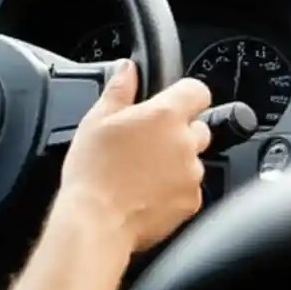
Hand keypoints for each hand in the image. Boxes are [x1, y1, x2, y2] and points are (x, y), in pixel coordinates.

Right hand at [54, 60, 211, 252]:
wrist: (96, 221)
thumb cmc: (93, 170)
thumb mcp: (96, 119)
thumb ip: (119, 88)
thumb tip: (128, 68)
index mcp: (165, 115)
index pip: (197, 91)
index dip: (184, 95)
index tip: (172, 102)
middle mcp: (185, 142)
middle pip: (197, 127)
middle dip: (177, 132)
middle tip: (146, 143)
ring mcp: (192, 174)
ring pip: (192, 160)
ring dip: (175, 162)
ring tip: (141, 172)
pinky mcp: (191, 203)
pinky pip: (189, 189)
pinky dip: (173, 190)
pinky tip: (145, 193)